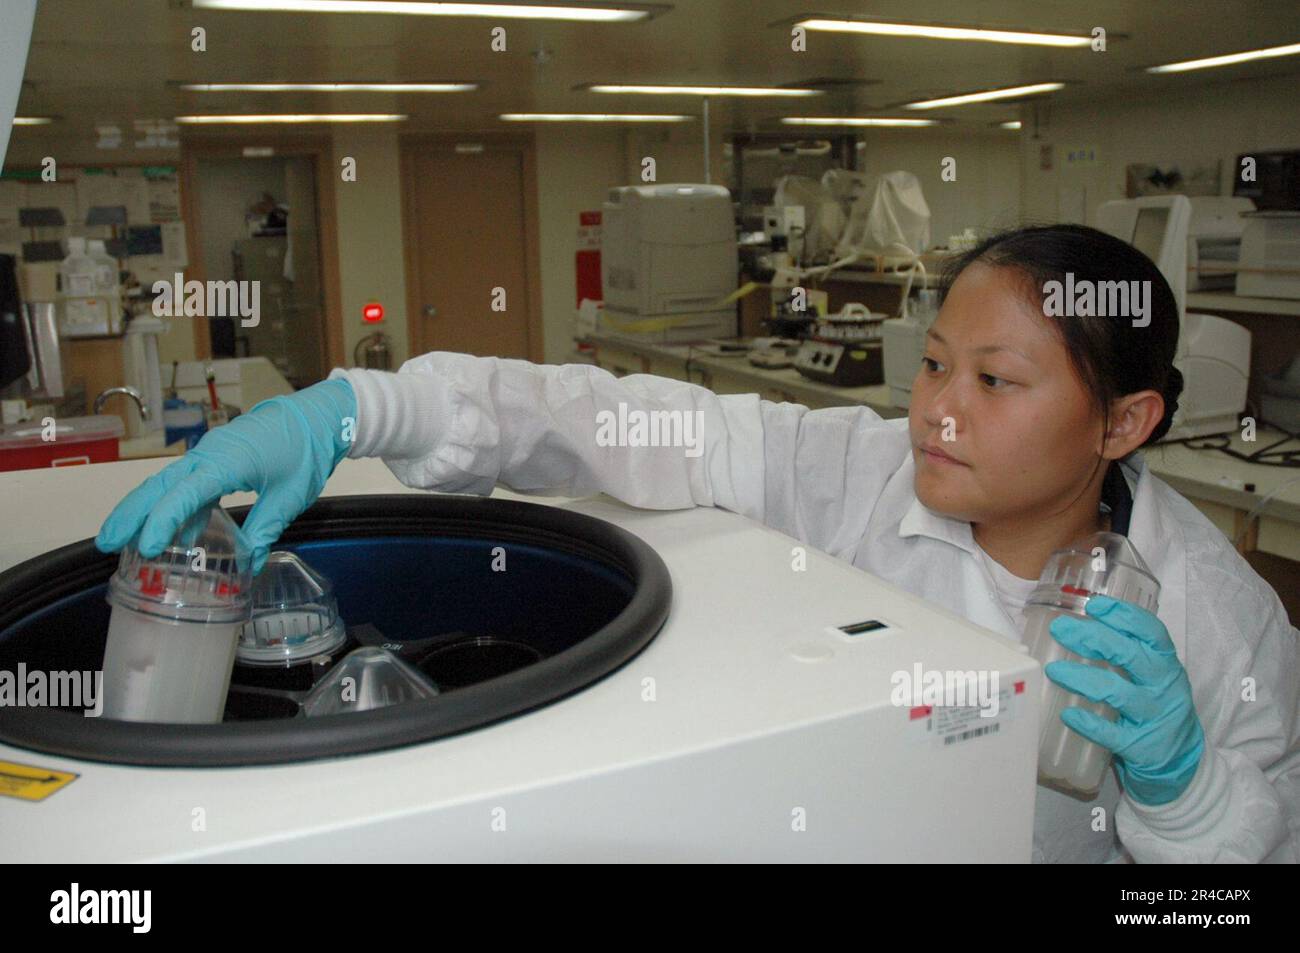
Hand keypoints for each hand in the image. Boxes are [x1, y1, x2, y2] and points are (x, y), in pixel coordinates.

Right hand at [96, 378, 356, 574]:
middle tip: (107, 543)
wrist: (318, 416)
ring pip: (168, 484)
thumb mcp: (289, 497)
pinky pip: (187, 484)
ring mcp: (210, 454)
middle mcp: (209, 455)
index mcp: (226, 462)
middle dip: (131, 514)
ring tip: (123, 541)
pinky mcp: (217, 458)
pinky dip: (174, 507)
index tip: (148, 548)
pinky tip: (174, 535)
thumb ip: (265, 530)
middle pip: (159, 486)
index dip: (162, 522)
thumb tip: (251, 563)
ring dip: (145, 510)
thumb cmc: (306, 450)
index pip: (183, 494)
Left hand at [1044, 594, 1204, 805]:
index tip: (1094, 605)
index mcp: (1166, 664)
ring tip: (1055, 670)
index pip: (1151, 632)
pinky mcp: (1141, 746)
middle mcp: (1164, 687)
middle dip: (1093, 638)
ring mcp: (1154, 717)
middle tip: (1060, 629)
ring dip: (1082, 678)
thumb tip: (1078, 627)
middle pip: (1130, 655)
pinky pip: (1113, 734)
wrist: (1180, 760)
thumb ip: (1126, 654)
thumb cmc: (1155, 706)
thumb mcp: (1152, 676)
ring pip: (1118, 692)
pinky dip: (1089, 724)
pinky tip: (1068, 714)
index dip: (1124, 615)